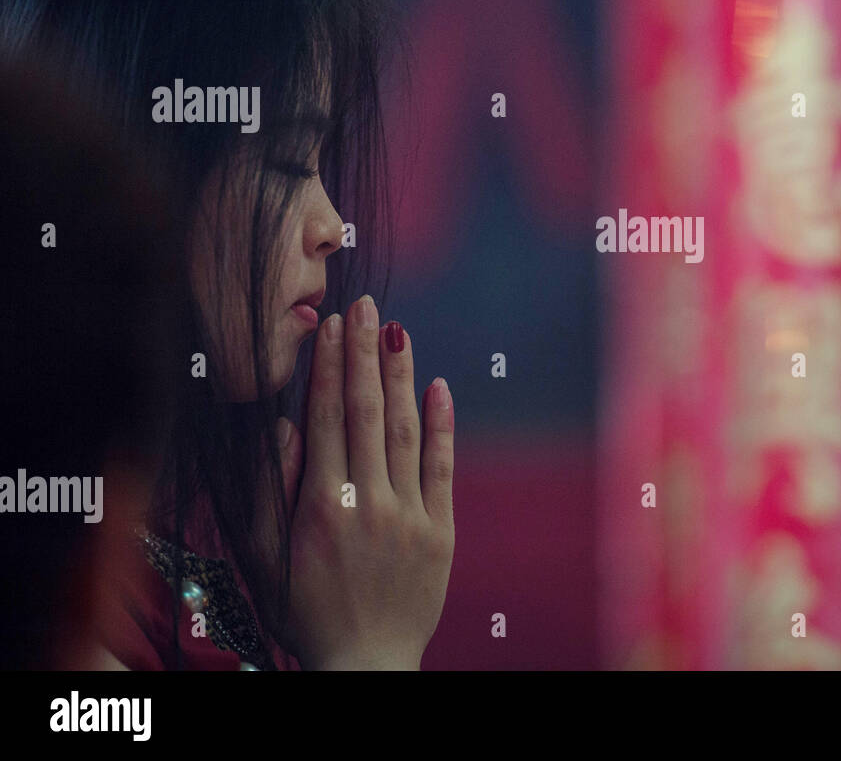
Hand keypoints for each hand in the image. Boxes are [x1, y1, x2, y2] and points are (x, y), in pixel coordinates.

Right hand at [279, 294, 454, 669]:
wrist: (363, 664)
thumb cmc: (304, 610)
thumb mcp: (266, 557)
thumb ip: (269, 490)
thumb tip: (281, 427)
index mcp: (319, 507)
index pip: (325, 420)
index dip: (328, 368)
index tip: (331, 326)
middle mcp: (366, 503)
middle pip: (366, 414)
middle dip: (364, 354)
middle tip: (365, 305)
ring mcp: (409, 516)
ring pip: (406, 432)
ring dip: (400, 376)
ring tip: (396, 330)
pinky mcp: (442, 531)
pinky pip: (443, 468)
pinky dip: (443, 425)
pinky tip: (439, 385)